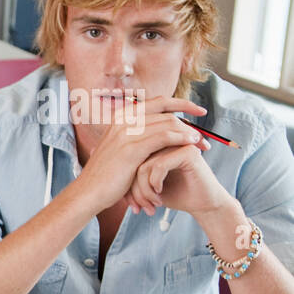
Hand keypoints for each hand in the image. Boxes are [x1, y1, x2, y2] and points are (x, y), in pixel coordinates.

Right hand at [73, 96, 207, 213]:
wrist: (89, 192)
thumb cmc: (106, 174)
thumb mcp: (120, 148)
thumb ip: (136, 136)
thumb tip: (159, 132)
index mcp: (121, 116)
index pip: (158, 101)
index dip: (182, 104)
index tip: (199, 110)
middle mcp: (123, 120)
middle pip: (166, 112)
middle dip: (189, 123)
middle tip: (204, 137)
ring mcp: (126, 132)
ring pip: (168, 123)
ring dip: (189, 133)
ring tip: (202, 144)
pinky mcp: (132, 148)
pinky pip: (164, 137)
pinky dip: (181, 139)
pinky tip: (192, 145)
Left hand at [128, 140, 230, 217]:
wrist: (202, 204)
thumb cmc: (173, 194)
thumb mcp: (145, 187)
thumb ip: (129, 176)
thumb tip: (105, 178)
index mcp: (153, 145)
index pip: (128, 160)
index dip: (126, 184)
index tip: (131, 205)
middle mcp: (164, 141)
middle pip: (134, 162)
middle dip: (133, 189)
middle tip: (138, 208)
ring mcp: (177, 144)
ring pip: (144, 164)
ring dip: (144, 190)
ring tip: (150, 205)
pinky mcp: (188, 152)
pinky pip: (159, 165)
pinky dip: (155, 183)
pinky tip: (159, 193)